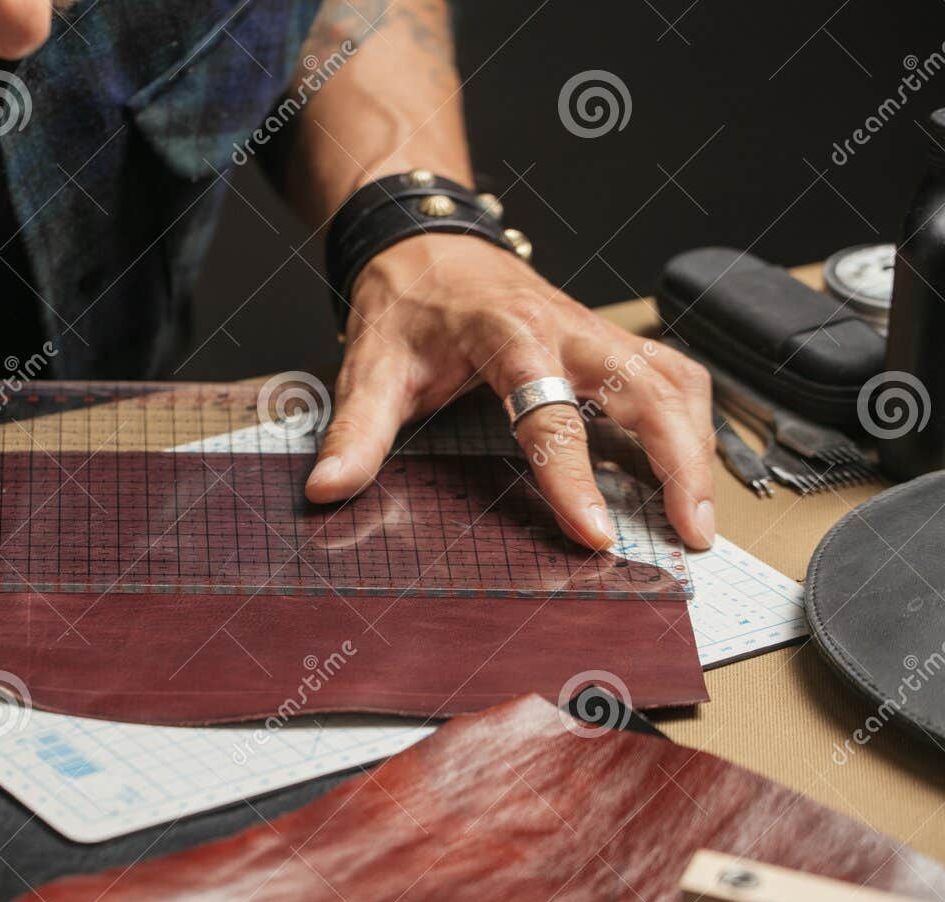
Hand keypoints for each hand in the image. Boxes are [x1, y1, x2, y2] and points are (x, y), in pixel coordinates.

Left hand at [305, 234, 715, 550]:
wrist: (426, 242)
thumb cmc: (406, 303)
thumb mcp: (370, 366)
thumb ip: (356, 431)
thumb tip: (328, 488)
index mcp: (508, 334)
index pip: (550, 414)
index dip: (573, 477)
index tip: (596, 532)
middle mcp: (567, 328)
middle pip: (648, 391)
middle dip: (679, 463)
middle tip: (690, 533)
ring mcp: (596, 331)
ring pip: (675, 380)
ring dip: (699, 445)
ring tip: (699, 516)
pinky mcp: (610, 340)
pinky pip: (672, 373)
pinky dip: (692, 419)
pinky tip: (691, 464)